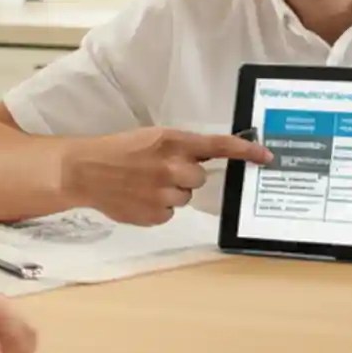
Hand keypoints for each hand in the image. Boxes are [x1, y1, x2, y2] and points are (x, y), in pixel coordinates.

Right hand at [58, 126, 272, 224]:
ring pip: (185, 197)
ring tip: (145, 184)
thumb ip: (182, 147)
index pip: (219, 146)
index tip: (266, 157)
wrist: (86, 171)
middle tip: (161, 171)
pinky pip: (170, 213)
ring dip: (171, 192)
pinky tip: (140, 197)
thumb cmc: (120, 151)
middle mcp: (172, 167)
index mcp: (173, 141)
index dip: (245, 152)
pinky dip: (159, 207)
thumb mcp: (153, 138)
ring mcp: (164, 193)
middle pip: (200, 178)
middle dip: (186, 175)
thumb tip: (209, 157)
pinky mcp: (156, 215)